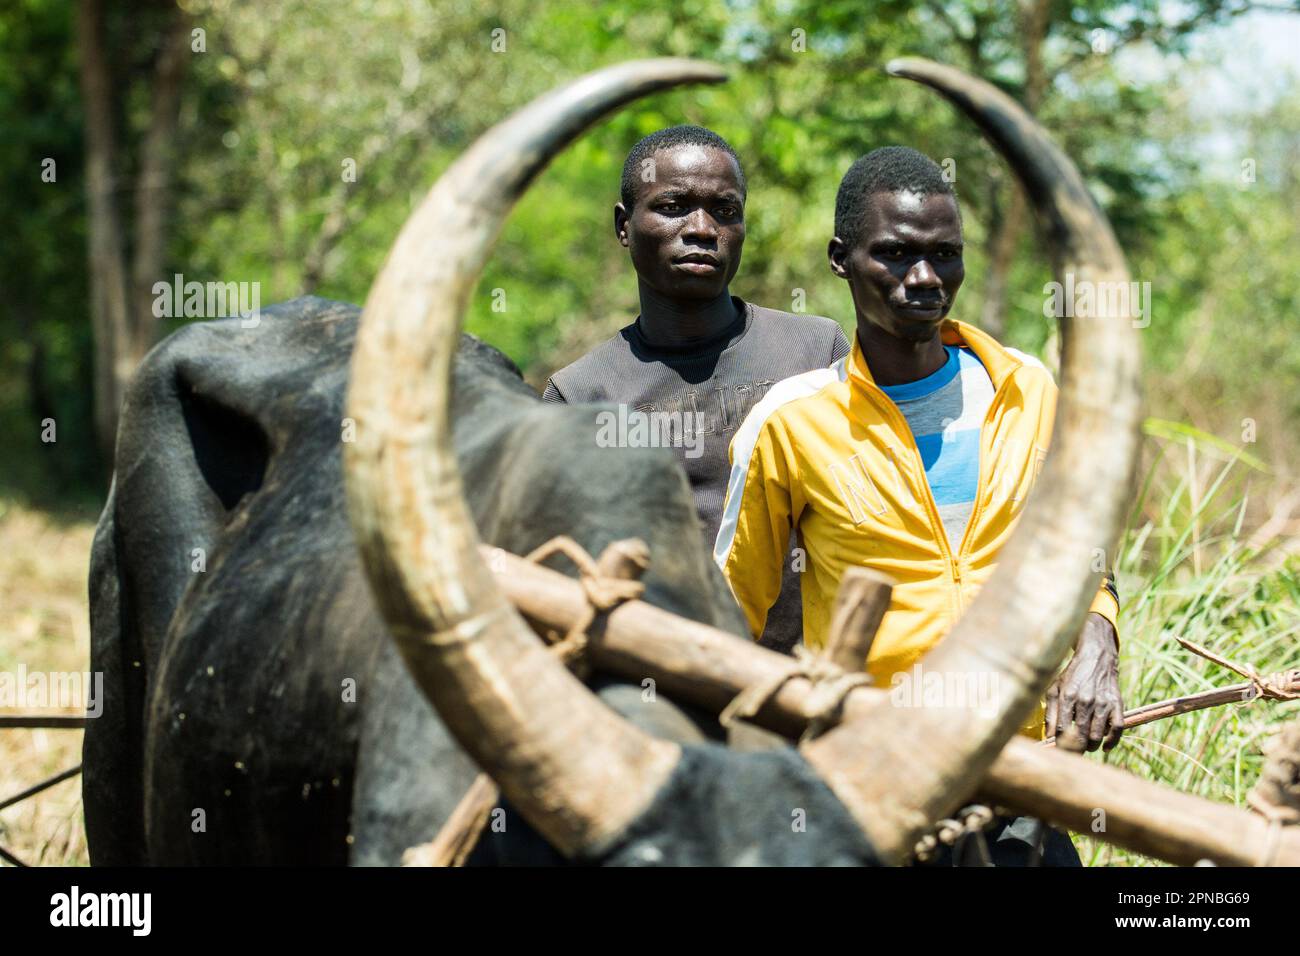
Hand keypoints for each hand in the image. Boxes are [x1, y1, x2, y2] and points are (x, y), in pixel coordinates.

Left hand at [1044, 612, 1123, 751]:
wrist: (1096, 659)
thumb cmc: (1071, 676)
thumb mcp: (1055, 689)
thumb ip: (1050, 713)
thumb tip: (1049, 736)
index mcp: (1067, 696)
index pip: (1063, 729)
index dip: (1060, 744)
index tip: (1060, 751)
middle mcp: (1085, 700)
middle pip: (1081, 735)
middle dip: (1076, 749)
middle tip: (1074, 752)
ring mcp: (1103, 703)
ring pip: (1098, 735)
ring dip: (1091, 746)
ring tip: (1086, 746)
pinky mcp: (1117, 704)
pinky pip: (1118, 729)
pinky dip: (1112, 742)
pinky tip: (1104, 747)